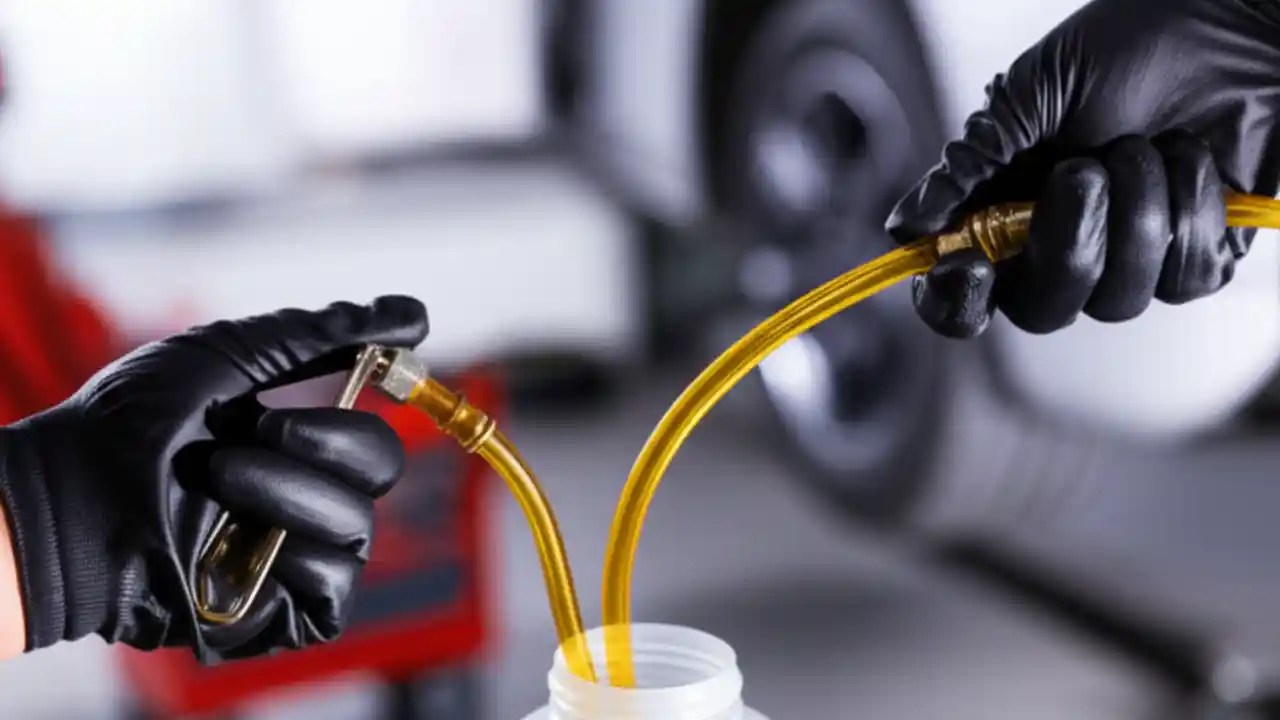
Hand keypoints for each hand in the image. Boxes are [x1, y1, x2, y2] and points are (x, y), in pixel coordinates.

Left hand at [0, 296, 427, 659]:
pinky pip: (336, 580)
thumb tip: (413, 313)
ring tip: (216, 476)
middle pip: (384, 466)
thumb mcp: (225, 355)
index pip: (376, 423)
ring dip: (285, 489)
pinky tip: (233, 537)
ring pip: (357, 522)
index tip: (389, 361)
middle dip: (327, 436)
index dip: (390, 390)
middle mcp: (307, 500)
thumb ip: (318, 334)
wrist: (66, 498)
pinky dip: (292, 552)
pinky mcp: (286, 612)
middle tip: (255, 427)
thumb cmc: (127, 425)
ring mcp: (298, 556)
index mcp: (298, 448)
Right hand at [886, 0, 1279, 337]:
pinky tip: (1193, 160)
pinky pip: (1185, 277)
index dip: (954, 301)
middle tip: (1085, 171)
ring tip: (1147, 146)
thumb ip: (969, 164)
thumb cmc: (1130, 45)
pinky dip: (1191, 210)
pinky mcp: (1196, 259)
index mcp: (1004, 215)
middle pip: (1040, 312)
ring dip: (1136, 210)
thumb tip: (905, 226)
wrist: (1235, 27)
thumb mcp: (1030, 94)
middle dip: (1065, 244)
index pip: (961, 295)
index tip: (967, 268)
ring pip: (1116, 300)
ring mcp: (1128, 261)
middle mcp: (1060, 250)